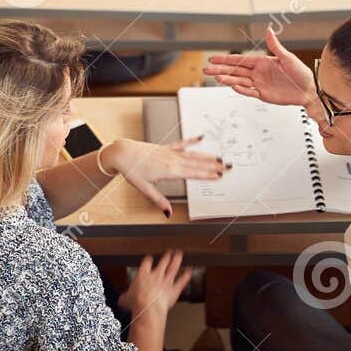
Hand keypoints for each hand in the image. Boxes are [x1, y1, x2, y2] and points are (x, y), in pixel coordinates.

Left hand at [101, 137, 228, 215]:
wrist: (123, 153)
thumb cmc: (132, 170)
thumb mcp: (145, 189)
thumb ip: (159, 200)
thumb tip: (168, 212)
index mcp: (169, 171)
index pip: (193, 174)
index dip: (207, 175)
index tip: (219, 176)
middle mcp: (172, 160)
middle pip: (197, 164)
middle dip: (213, 166)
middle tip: (228, 167)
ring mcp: (170, 152)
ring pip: (192, 154)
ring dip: (207, 156)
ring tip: (220, 157)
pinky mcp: (166, 147)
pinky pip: (181, 144)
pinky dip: (192, 141)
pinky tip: (201, 138)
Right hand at [119, 250, 190, 322]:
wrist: (149, 308)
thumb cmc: (138, 303)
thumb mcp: (126, 300)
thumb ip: (125, 297)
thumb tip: (121, 300)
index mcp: (143, 274)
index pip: (146, 263)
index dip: (148, 260)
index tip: (149, 258)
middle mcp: (156, 275)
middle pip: (163, 262)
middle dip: (166, 256)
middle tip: (169, 251)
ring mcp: (166, 281)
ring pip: (173, 268)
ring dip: (176, 261)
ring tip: (179, 255)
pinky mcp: (174, 290)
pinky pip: (181, 282)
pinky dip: (185, 277)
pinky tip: (189, 272)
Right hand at [205, 26, 318, 113]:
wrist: (309, 90)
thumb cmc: (301, 72)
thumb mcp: (287, 57)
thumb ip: (275, 46)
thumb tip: (268, 29)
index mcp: (262, 62)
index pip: (240, 60)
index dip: (226, 59)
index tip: (212, 58)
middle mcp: (258, 73)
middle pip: (235, 71)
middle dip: (220, 70)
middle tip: (206, 70)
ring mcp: (259, 84)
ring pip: (239, 81)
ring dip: (228, 79)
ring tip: (216, 78)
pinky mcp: (263, 95)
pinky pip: (249, 92)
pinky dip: (241, 90)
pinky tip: (232, 86)